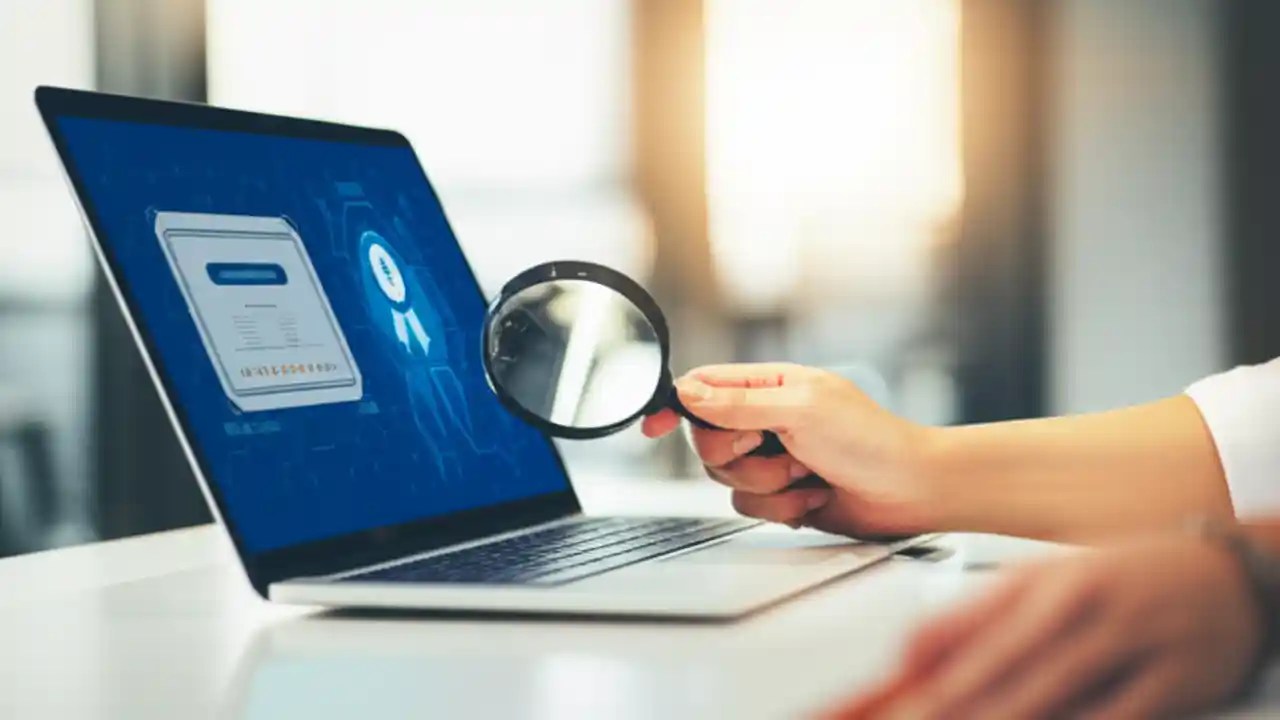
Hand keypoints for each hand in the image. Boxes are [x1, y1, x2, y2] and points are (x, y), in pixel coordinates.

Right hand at [642, 363, 938, 536]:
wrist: (910, 491)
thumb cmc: (871, 440)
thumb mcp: (800, 410)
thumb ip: (739, 403)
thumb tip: (688, 392)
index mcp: (769, 385)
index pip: (703, 387)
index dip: (675, 405)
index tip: (654, 426)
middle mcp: (765, 419)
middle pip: (707, 440)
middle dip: (738, 455)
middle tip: (772, 448)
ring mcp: (772, 457)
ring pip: (726, 479)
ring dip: (767, 484)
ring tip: (805, 474)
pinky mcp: (780, 494)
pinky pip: (749, 506)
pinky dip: (781, 508)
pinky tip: (812, 498)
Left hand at [826, 535, 1263, 718]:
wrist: (1236, 574)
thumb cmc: (1128, 578)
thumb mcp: (1045, 583)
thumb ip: (976, 618)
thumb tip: (907, 655)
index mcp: (1029, 585)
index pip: (938, 641)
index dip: (884, 685)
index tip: (839, 711)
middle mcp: (1066, 613)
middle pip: (971, 681)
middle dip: (909, 714)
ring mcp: (1116, 649)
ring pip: (1026, 705)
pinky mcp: (1166, 688)